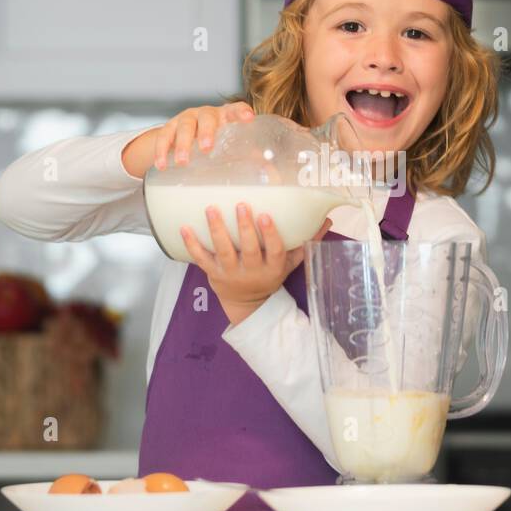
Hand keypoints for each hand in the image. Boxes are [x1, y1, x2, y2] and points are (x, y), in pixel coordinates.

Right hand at [155, 102, 254, 168]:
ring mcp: (185, 120)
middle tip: (206, 149)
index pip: (235, 109)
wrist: (182, 141)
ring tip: (182, 162)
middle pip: (206, 117)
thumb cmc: (214, 146)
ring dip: (182, 144)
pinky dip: (161, 151)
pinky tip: (162, 165)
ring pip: (184, 127)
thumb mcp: (229, 148)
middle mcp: (205, 114)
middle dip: (206, 132)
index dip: (241, 112)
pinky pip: (163, 137)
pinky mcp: (167, 129)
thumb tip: (267, 174)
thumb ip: (247, 157)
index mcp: (224, 117)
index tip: (248, 118)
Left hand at [182, 204, 332, 325]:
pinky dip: (192, 244)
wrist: (247, 304)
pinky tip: (184, 227)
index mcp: (272, 268)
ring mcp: (230, 273)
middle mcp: (251, 271)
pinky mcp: (213, 274)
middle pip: (248, 249)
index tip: (265, 215)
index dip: (270, 234)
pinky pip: (201, 259)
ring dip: (216, 230)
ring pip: (223, 251)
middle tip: (240, 205)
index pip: (274, 251)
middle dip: (244, 227)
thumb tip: (327, 220)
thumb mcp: (290, 263)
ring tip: (211, 209)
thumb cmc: (270, 276)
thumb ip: (307, 242)